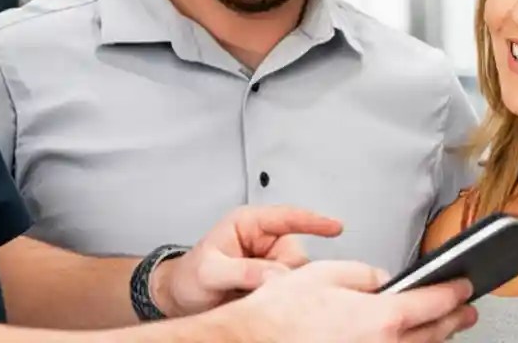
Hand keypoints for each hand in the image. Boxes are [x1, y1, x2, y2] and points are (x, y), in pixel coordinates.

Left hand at [152, 205, 342, 316]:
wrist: (182, 299)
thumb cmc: (190, 277)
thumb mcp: (209, 271)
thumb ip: (241, 270)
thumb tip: (275, 274)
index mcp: (248, 224)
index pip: (286, 217)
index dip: (312, 221)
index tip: (335, 226)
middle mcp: (264, 241)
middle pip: (296, 256)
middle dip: (286, 274)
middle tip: (260, 287)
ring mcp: (270, 263)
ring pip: (296, 277)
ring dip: (281, 290)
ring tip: (249, 294)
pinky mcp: (273, 283)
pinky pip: (290, 292)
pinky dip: (281, 300)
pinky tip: (260, 301)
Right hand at [235, 261, 477, 341]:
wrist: (254, 341)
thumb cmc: (280, 314)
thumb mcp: (324, 273)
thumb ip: (363, 273)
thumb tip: (382, 280)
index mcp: (379, 318)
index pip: (432, 303)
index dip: (453, 293)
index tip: (463, 288)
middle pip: (433, 333)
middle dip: (454, 319)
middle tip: (467, 311)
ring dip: (435, 338)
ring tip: (444, 328)